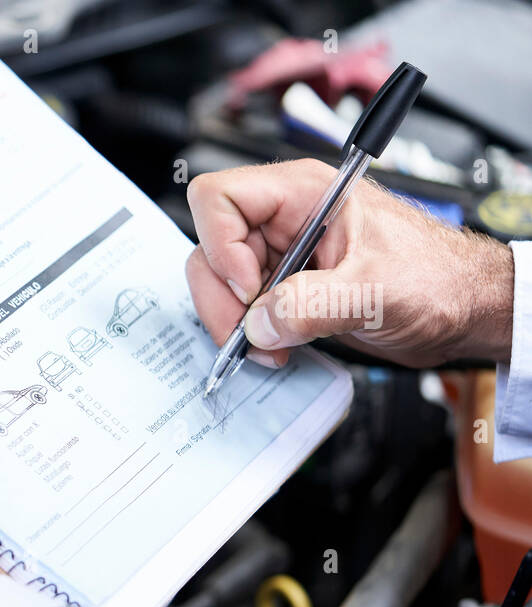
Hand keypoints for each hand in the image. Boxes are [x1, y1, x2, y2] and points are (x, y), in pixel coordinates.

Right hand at [185, 158, 513, 368]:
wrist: (463, 310)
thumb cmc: (440, 278)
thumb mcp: (375, 290)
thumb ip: (311, 305)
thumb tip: (259, 324)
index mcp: (303, 193)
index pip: (219, 197)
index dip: (219, 243)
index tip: (249, 286)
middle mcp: (284, 220)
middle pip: (209, 246)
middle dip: (222, 296)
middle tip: (249, 332)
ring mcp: (280, 255)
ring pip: (218, 281)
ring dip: (233, 321)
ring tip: (268, 345)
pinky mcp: (283, 289)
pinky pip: (240, 308)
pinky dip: (248, 334)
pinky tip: (276, 347)